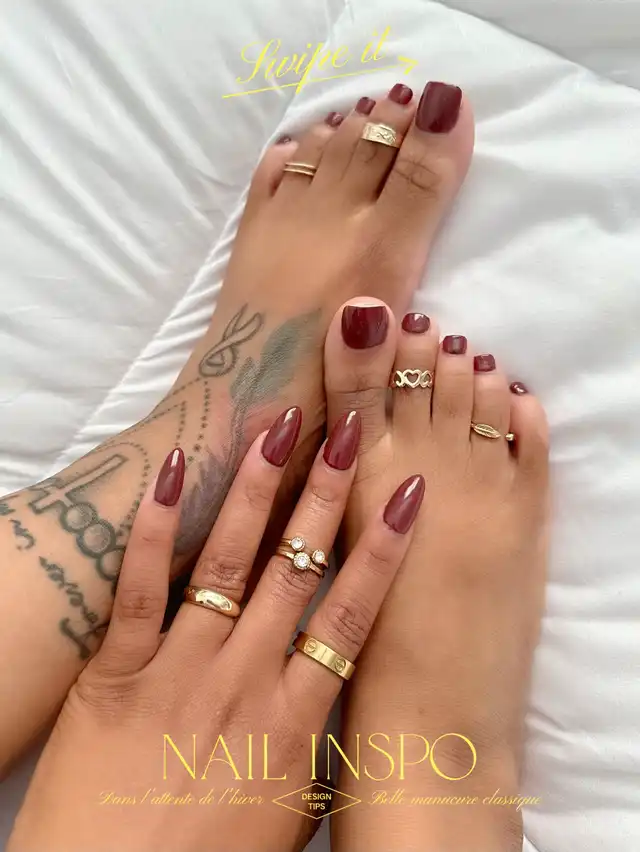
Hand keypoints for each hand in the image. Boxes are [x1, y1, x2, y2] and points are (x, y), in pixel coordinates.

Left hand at [9, 407, 423, 851]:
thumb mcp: (291, 812)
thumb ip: (321, 743)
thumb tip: (345, 691)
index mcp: (294, 721)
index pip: (352, 615)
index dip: (382, 549)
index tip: (407, 493)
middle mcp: (245, 680)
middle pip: (297, 569)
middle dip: (327, 493)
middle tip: (352, 429)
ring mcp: (179, 669)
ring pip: (229, 562)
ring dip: (257, 490)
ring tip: (279, 428)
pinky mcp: (115, 672)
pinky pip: (139, 588)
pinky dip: (154, 527)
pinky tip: (170, 472)